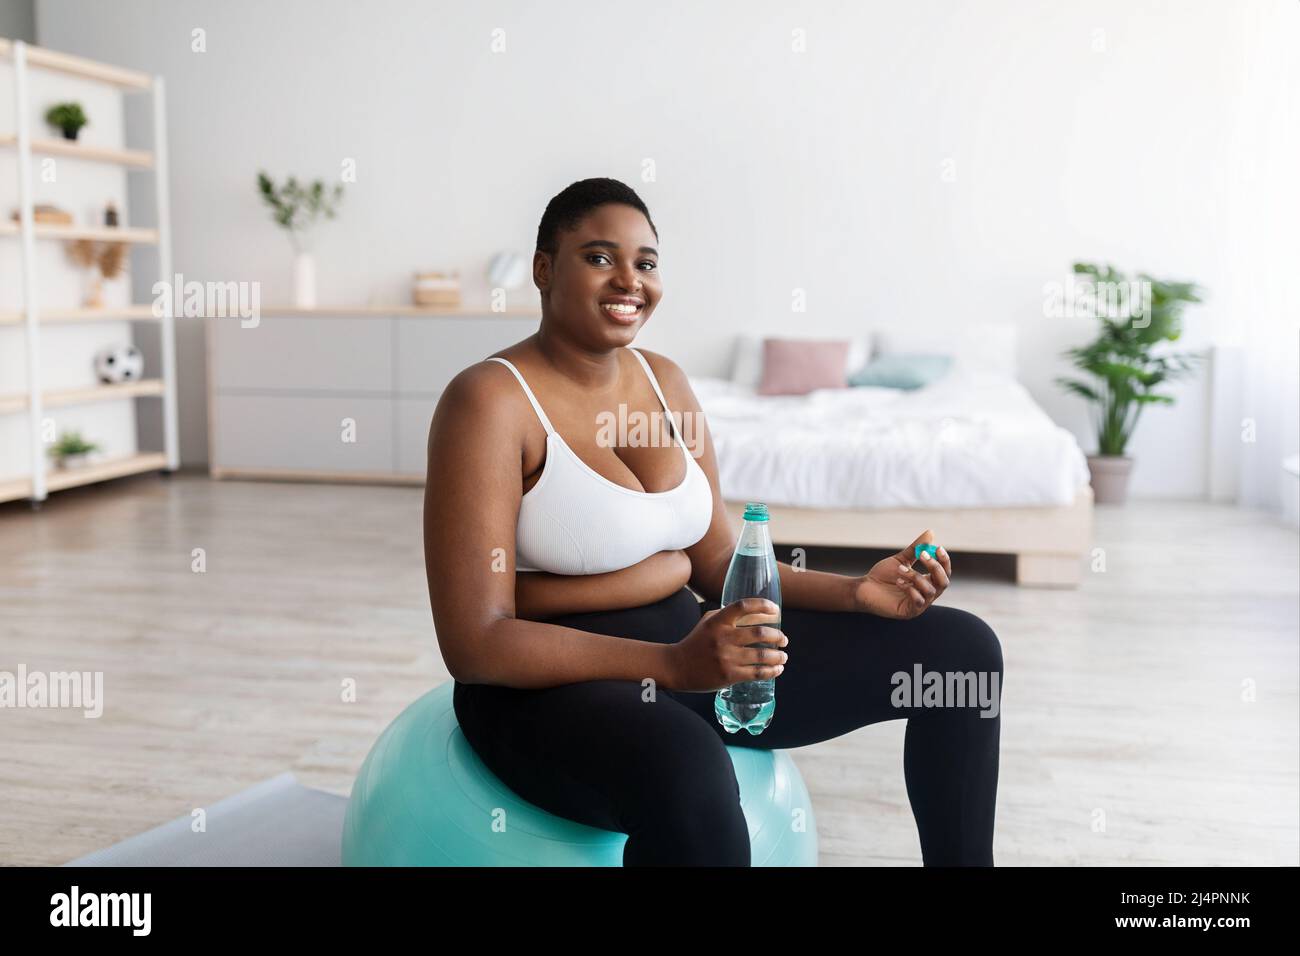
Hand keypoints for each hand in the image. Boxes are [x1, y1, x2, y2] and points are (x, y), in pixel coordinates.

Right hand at [665, 597, 787, 691]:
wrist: (677, 666)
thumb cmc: (696, 642)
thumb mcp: (709, 623)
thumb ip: (729, 616)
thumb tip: (758, 614)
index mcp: (718, 621)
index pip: (743, 606)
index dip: (763, 605)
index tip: (775, 610)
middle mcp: (723, 638)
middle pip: (760, 633)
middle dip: (778, 636)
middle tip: (784, 640)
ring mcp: (726, 658)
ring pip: (762, 656)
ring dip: (778, 656)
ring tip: (783, 656)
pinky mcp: (729, 675)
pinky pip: (757, 673)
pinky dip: (771, 671)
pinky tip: (777, 669)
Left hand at [851, 529, 950, 618]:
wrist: (864, 588)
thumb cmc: (882, 575)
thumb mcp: (900, 560)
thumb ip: (916, 549)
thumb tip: (931, 532)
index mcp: (927, 582)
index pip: (944, 573)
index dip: (944, 561)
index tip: (938, 548)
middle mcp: (926, 594)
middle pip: (943, 582)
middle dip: (935, 567)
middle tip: (923, 555)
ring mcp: (919, 605)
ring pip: (930, 591)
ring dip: (916, 576)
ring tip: (900, 570)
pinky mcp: (909, 612)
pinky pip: (919, 601)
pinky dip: (911, 589)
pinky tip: (899, 582)